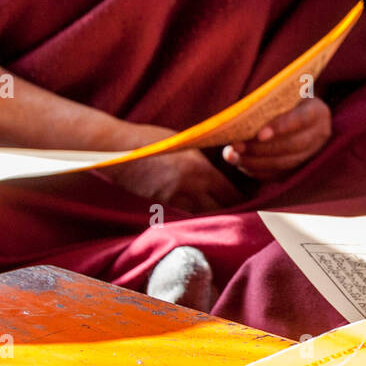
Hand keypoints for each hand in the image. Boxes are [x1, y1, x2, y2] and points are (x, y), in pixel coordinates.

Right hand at [104, 125, 242, 212]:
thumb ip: (204, 162)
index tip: (249, 202)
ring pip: (200, 220)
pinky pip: (180, 221)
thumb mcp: (186, 145)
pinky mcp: (156, 210)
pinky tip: (193, 224)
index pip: (231, 195)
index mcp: (200, 170)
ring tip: (220, 223)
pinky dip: (189, 224)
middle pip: (220, 212)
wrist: (116, 150)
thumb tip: (224, 170)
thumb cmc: (151, 141)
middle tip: (240, 216)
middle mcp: (189, 189)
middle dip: (231, 215)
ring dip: (210, 222)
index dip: (242, 201)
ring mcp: (171, 202)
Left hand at [221, 97, 331, 179]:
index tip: (259, 134)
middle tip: (237, 145)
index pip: (301, 119)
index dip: (281, 127)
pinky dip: (257, 171)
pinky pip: (278, 174)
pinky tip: (240, 163)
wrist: (298, 113)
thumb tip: (240, 115)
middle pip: (291, 145)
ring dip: (255, 161)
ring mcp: (312, 154)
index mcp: (317, 111)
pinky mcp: (300, 168)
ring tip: (233, 155)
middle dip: (261, 148)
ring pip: (284, 163)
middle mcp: (319, 134)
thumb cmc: (285, 99)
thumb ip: (267, 102)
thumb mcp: (282, 94)